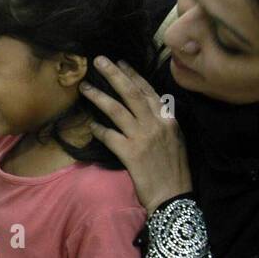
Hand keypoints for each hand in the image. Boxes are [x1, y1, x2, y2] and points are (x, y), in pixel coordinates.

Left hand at [79, 57, 193, 213]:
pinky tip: (91, 126)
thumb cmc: (174, 171)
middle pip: (131, 92)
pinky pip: (109, 136)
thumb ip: (161, 122)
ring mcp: (143, 138)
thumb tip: (145, 109)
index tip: (119, 62)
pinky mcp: (131, 154)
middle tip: (98, 60)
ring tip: (84, 87)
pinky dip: (98, 129)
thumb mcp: (174, 140)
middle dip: (113, 74)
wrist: (173, 197)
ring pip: (116, 110)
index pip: (148, 91)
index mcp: (168, 120)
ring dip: (98, 96)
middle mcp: (156, 124)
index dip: (132, 75)